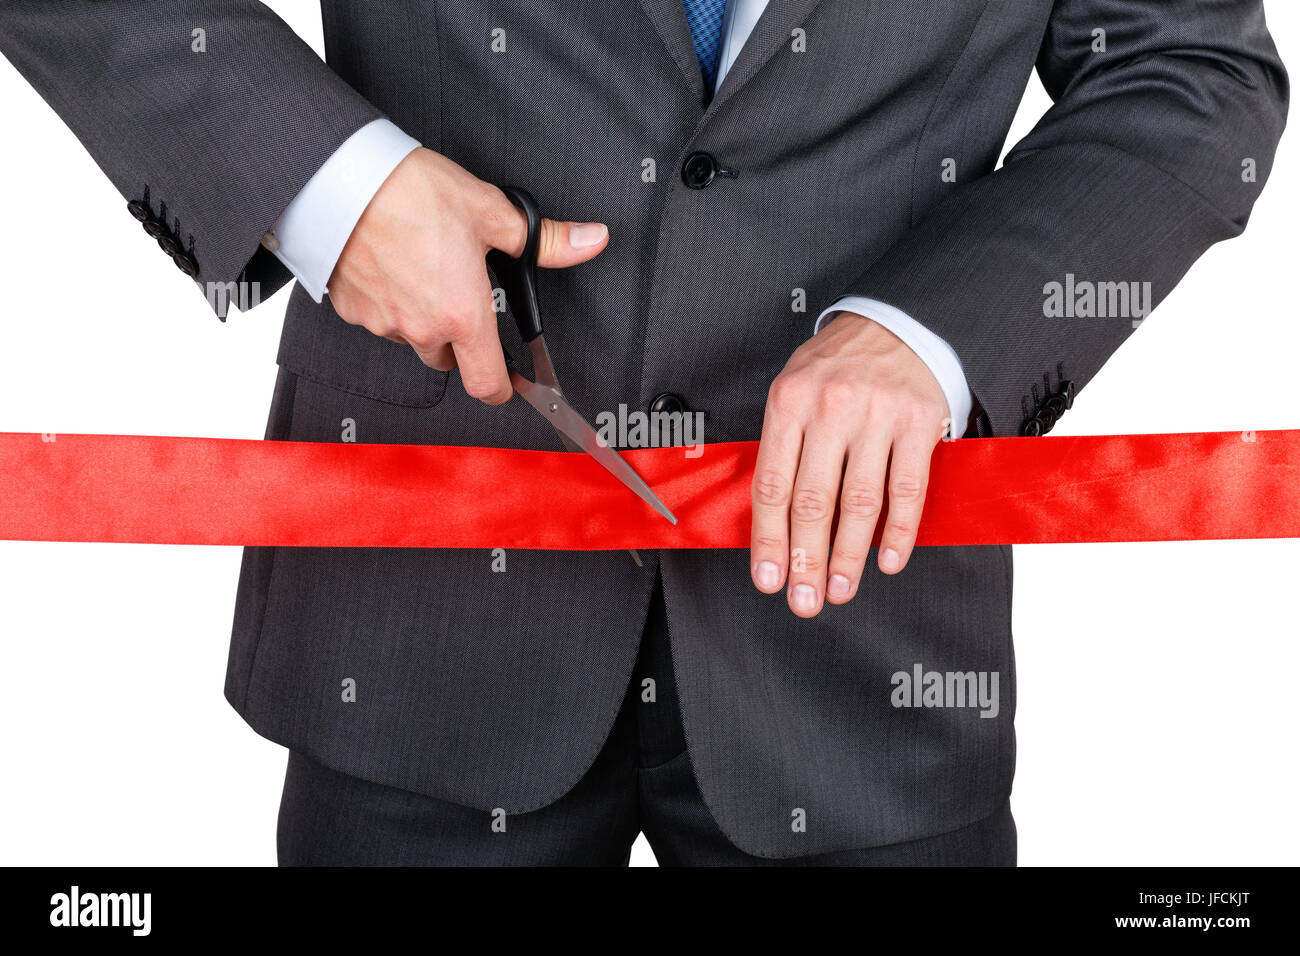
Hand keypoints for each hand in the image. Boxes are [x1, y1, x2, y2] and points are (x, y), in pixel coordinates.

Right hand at [327, 147, 609, 403]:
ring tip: (424, 269)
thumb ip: (543, 241)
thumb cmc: (410, 193)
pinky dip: (389, 302)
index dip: (503, 387)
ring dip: (423, 318)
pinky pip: (379, 319)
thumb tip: (588, 240)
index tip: (510, 378)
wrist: (342, 179)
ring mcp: (383, 323)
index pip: (488, 385)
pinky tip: (393, 266)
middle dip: (461, 339)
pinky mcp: (353, 310)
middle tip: (461, 294)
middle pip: (450, 360)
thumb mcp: (491, 212)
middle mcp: (422, 329)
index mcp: (462, 315)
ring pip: (413, 338)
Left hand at [751, 312, 950, 617]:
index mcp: (789, 402)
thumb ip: (782, 446)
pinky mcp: (918, 423)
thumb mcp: (794, 389)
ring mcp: (877, 416)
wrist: (899, 321)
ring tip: (840, 590)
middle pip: (813, 501)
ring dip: (849, 556)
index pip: (773, 485)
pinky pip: (908, 489)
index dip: (769, 540)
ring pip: (860, 502)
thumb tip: (769, 520)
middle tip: (804, 600)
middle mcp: (830, 409)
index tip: (768, 579)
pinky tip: (887, 561)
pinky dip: (898, 532)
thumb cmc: (838, 365)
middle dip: (806, 560)